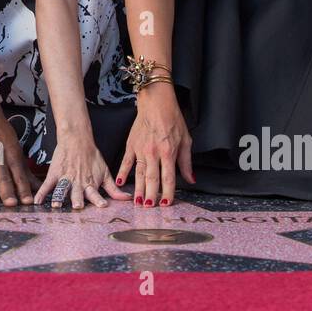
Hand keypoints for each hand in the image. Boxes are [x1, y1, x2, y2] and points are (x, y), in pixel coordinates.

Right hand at [0, 92, 35, 206]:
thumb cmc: (3, 134)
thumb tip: (39, 187)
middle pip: (4, 178)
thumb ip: (25, 171)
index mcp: (12, 157)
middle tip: (11, 204)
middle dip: (7, 191)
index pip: (20, 175)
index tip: (29, 202)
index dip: (24, 189)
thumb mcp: (17, 150)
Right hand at [35, 130, 130, 208]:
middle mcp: (78, 182)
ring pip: (62, 189)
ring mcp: (65, 178)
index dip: (98, 200)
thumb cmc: (92, 157)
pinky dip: (42, 193)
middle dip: (78, 200)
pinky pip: (48, 185)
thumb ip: (114, 189)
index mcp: (91, 183)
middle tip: (78, 206)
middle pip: (78, 193)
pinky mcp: (55, 173)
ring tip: (57, 205)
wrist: (77, 139)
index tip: (102, 205)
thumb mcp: (105, 172)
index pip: (95, 194)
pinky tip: (37, 201)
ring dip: (60, 197)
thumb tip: (128, 199)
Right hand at [117, 88, 193, 206]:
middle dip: (151, 196)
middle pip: (152, 179)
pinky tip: (119, 183)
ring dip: (138, 189)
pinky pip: (126, 162)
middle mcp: (154, 153)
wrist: (156, 102)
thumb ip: (186, 162)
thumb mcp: (186, 140)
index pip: (169, 178)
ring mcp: (140, 149)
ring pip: (139, 174)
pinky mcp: (131, 144)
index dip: (168, 193)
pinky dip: (122, 173)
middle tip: (149, 208)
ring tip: (137, 202)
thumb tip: (191, 179)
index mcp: (168, 152)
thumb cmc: (173, 119)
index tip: (166, 204)